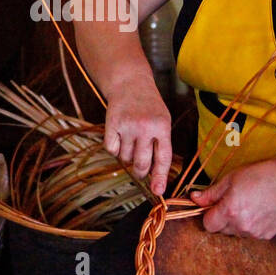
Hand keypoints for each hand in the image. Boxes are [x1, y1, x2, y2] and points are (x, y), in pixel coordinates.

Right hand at [103, 78, 172, 195]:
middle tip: (140, 171)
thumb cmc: (149, 106)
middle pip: (142, 164)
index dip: (161, 177)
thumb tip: (157, 177)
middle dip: (141, 172)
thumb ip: (161, 146)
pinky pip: (111, 150)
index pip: (163, 158)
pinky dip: (114, 148)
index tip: (158, 192)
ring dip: (127, 156)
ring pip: (125, 158)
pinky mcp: (111, 124)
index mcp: (162, 126)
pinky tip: (119, 136)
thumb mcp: (163, 121)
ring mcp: (128, 125)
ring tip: (130, 140)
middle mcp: (145, 127)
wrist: (130, 82)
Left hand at [191, 159, 275, 239]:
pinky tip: (258, 212)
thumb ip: (211, 193)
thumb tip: (194, 199)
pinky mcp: (265, 236)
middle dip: (222, 219)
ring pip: (235, 233)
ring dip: (236, 224)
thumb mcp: (230, 179)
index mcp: (229, 211)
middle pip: (221, 230)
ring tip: (248, 206)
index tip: (215, 206)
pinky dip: (251, 226)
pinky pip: (250, 234)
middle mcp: (240, 226)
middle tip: (234, 203)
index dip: (209, 215)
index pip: (208, 225)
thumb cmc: (259, 176)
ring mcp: (254, 233)